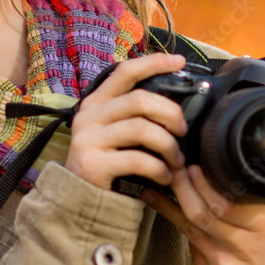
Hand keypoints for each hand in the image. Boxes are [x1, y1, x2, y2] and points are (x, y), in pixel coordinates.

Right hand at [65, 53, 188, 189]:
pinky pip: (138, 159)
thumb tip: (176, 102)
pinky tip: (166, 177)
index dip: (154, 63)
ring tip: (177, 160)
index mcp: (95, 103)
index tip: (180, 62)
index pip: (125, 72)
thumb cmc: (109, 164)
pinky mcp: (93, 164)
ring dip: (168, 145)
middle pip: (139, 100)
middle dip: (170, 114)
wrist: (81, 202)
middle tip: (183, 131)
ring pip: (141, 128)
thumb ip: (134, 114)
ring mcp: (88, 140)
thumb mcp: (114, 132)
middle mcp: (88, 117)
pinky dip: (159, 169)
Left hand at [141, 165, 264, 264]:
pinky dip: (181, 227)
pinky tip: (167, 210)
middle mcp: (245, 248)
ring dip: (169, 205)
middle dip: (182, 188)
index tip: (193, 165)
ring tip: (155, 184)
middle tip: (171, 167)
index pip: (228, 203)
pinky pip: (192, 246)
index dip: (206, 185)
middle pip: (203, 214)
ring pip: (190, 228)